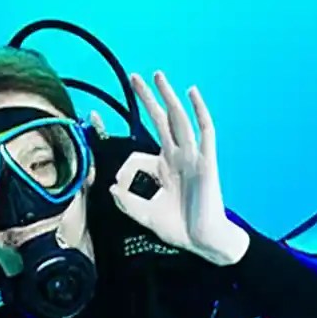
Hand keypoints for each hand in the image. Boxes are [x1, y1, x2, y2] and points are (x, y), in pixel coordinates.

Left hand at [98, 71, 249, 265]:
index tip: (116, 185)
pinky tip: (192, 93)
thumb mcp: (145, 215)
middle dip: (148, 99)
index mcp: (162, 169)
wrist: (204, 242)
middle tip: (135, 76)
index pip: (138, 153)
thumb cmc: (179, 228)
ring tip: (158, 75)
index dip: (124, 168)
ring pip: (179, 119)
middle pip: (161, 120)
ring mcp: (192, 157)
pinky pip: (205, 132)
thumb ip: (127, 202)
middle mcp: (177, 157)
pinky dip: (199, 111)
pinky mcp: (207, 162)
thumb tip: (110, 186)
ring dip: (168, 96)